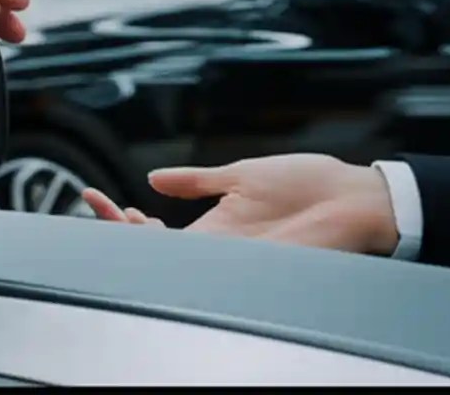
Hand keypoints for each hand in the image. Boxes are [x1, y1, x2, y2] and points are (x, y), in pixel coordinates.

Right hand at [81, 153, 399, 255]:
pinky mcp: (255, 266)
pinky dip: (178, 266)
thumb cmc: (308, 184)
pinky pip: (209, 273)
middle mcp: (217, 250)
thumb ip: (197, 180)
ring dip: (140, 245)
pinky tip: (153, 246)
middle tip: (96, 206)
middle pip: (154, 253)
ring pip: (173, 267)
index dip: (121, 218)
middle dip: (118, 231)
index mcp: (212, 228)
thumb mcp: (240, 175)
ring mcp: (234, 261)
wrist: (355, 199)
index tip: (94, 197)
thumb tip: (157, 178)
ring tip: (113, 217)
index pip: (153, 233)